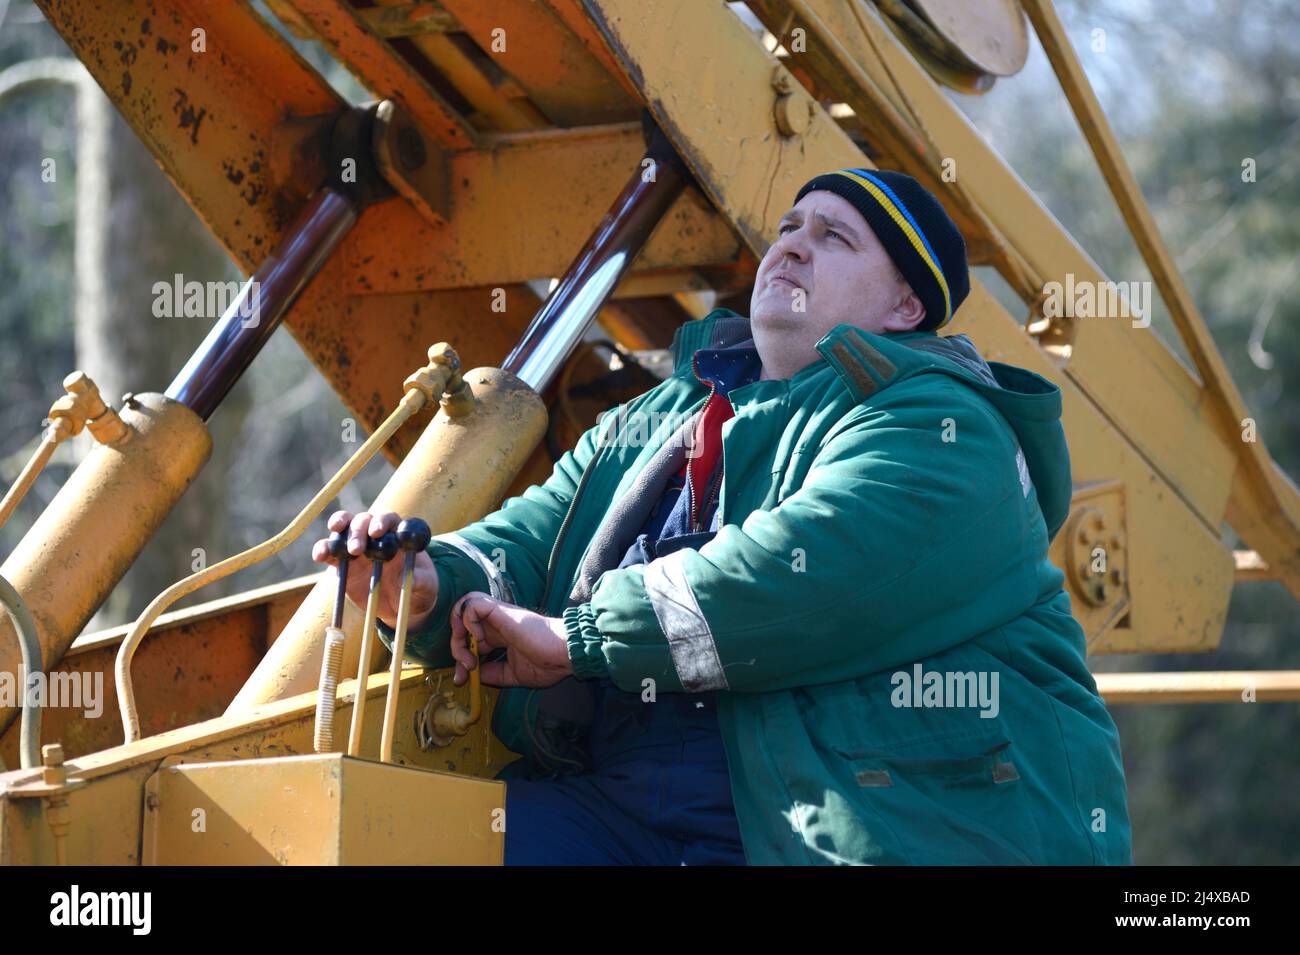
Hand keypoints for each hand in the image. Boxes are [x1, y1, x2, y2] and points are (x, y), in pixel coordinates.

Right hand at [311, 510, 438, 630]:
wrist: (400, 606)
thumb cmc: (419, 591)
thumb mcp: (426, 588)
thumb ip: (421, 581)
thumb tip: (412, 578)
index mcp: (398, 536)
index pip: (390, 519)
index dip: (382, 522)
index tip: (377, 532)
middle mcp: (376, 536)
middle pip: (364, 520)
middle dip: (359, 531)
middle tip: (357, 549)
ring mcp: (357, 546)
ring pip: (344, 528)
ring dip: (338, 531)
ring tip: (335, 544)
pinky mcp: (341, 561)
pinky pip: (329, 550)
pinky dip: (323, 550)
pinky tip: (319, 556)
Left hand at [448, 592, 572, 688]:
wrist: (564, 654)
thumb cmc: (548, 663)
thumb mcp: (513, 675)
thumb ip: (492, 674)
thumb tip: (473, 674)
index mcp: (500, 637)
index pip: (469, 641)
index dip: (461, 659)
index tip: (463, 679)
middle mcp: (496, 624)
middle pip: (461, 624)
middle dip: (456, 648)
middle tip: (466, 668)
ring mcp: (497, 615)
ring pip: (463, 607)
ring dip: (457, 629)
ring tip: (466, 648)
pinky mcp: (501, 610)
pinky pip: (471, 604)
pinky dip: (467, 621)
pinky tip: (479, 639)